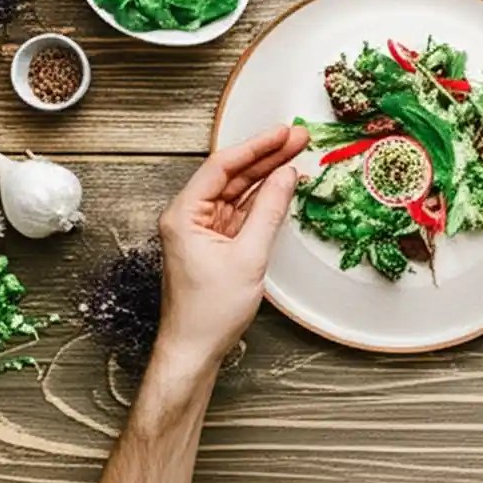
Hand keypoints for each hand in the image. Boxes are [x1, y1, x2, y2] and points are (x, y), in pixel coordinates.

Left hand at [156, 125, 308, 369]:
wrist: (194, 349)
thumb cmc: (208, 312)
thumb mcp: (248, 257)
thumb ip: (269, 212)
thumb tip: (286, 177)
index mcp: (184, 214)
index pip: (222, 167)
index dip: (256, 146)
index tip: (282, 133)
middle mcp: (189, 217)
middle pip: (232, 176)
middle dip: (266, 156)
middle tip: (298, 138)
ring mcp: (203, 230)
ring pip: (239, 192)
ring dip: (267, 175)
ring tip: (296, 155)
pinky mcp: (215, 244)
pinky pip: (241, 213)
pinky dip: (263, 200)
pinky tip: (283, 186)